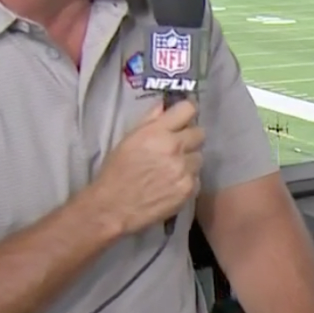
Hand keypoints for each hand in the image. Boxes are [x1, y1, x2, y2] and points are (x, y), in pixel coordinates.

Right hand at [92, 101, 204, 234]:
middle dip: (189, 139)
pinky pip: (197, 178)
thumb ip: (150, 120)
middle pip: (200, 134)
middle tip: (176, 148)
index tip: (184, 119)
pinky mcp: (189, 190)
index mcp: (157, 132)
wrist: (113, 207)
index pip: (188, 110)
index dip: (187, 113)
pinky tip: (172, 185)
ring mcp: (184, 170)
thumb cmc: (116, 171)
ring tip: (172, 169)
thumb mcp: (128, 139)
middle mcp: (174, 148)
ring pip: (199, 158)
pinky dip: (188, 180)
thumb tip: (165, 105)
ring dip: (189, 161)